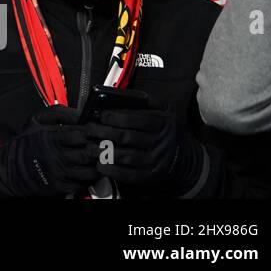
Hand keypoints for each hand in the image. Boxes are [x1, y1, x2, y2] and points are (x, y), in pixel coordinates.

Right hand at [0, 105, 98, 196]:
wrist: (9, 169)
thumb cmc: (25, 143)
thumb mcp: (36, 120)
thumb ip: (59, 113)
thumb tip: (80, 114)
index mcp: (51, 136)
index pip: (82, 133)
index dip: (94, 131)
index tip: (98, 130)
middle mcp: (56, 155)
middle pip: (89, 152)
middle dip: (100, 148)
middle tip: (105, 145)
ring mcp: (59, 172)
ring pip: (90, 170)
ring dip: (99, 164)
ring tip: (101, 159)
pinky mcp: (61, 187)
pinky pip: (84, 183)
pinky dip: (91, 178)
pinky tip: (90, 171)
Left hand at [87, 107, 203, 191]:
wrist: (182, 157)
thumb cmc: (164, 129)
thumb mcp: (163, 110)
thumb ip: (146, 100)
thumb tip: (122, 94)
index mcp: (164, 123)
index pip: (139, 119)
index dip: (117, 116)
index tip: (101, 114)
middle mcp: (162, 142)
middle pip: (128, 137)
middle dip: (104, 132)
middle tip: (89, 129)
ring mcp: (157, 161)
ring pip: (127, 157)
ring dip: (104, 151)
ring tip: (90, 146)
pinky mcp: (151, 176)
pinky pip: (130, 175)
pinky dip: (112, 170)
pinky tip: (100, 163)